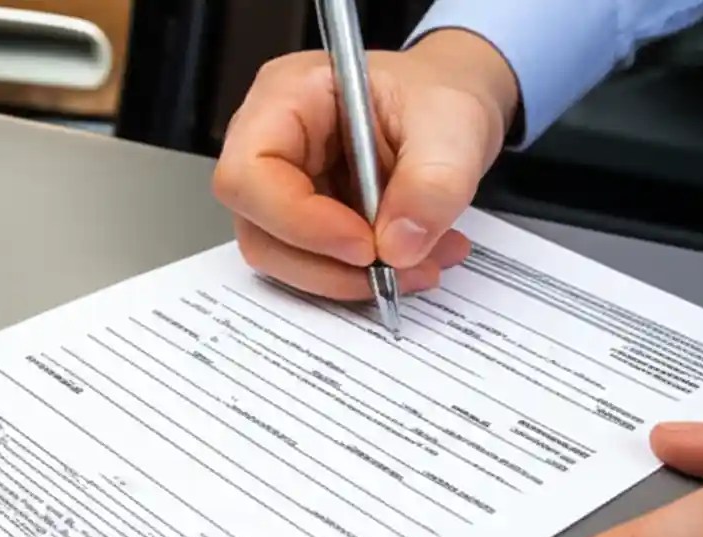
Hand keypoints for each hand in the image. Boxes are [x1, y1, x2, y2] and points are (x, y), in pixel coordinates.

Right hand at [211, 30, 519, 299]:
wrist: (449, 107)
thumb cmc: (436, 93)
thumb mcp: (453, 122)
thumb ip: (432, 183)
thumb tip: (398, 247)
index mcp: (285, 97)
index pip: (250, 174)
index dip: (298, 221)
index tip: (366, 245)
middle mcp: (268, 145)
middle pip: (260, 229)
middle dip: (330, 265)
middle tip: (400, 268)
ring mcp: (279, 189)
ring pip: (283, 259)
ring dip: (350, 278)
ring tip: (420, 265)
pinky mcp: (301, 223)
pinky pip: (312, 266)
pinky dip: (360, 276)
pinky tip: (411, 259)